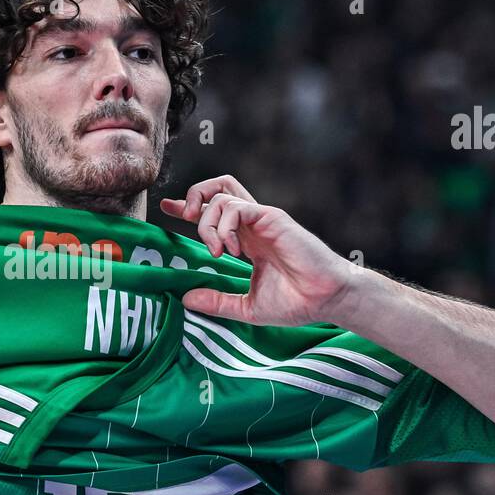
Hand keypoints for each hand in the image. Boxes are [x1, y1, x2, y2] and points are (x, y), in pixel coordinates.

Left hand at [160, 174, 356, 326]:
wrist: (325, 301)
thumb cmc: (295, 303)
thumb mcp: (246, 306)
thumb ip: (217, 302)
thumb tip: (186, 300)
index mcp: (246, 240)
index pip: (213, 211)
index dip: (187, 206)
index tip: (168, 208)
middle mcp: (252, 225)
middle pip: (217, 188)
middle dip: (193, 196)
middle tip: (184, 218)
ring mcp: (262, 219)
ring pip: (221, 196)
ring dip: (207, 222)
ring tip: (216, 251)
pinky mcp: (273, 218)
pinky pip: (237, 208)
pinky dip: (225, 226)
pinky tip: (232, 250)